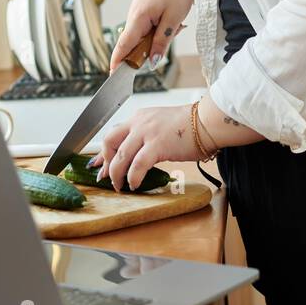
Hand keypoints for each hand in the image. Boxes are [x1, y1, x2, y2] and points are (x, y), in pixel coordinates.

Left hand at [85, 104, 200, 190]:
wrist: (208, 122)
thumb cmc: (190, 127)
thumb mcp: (161, 125)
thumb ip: (146, 136)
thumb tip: (136, 155)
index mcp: (139, 117)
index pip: (113, 134)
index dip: (103, 152)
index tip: (97, 165)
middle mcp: (139, 122)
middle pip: (109, 142)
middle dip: (105, 162)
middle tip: (105, 177)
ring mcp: (147, 133)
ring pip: (120, 156)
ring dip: (117, 175)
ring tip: (120, 186)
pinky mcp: (157, 145)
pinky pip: (137, 165)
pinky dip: (133, 177)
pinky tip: (135, 185)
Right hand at [109, 0, 193, 72]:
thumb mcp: (174, 19)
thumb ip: (161, 42)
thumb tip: (152, 61)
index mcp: (138, 16)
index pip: (123, 45)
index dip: (118, 61)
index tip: (114, 76)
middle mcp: (134, 11)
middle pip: (135, 40)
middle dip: (150, 46)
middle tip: (170, 38)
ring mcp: (139, 5)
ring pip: (144, 30)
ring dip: (158, 34)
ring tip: (178, 22)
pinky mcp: (146, 1)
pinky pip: (149, 20)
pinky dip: (160, 24)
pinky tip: (174, 16)